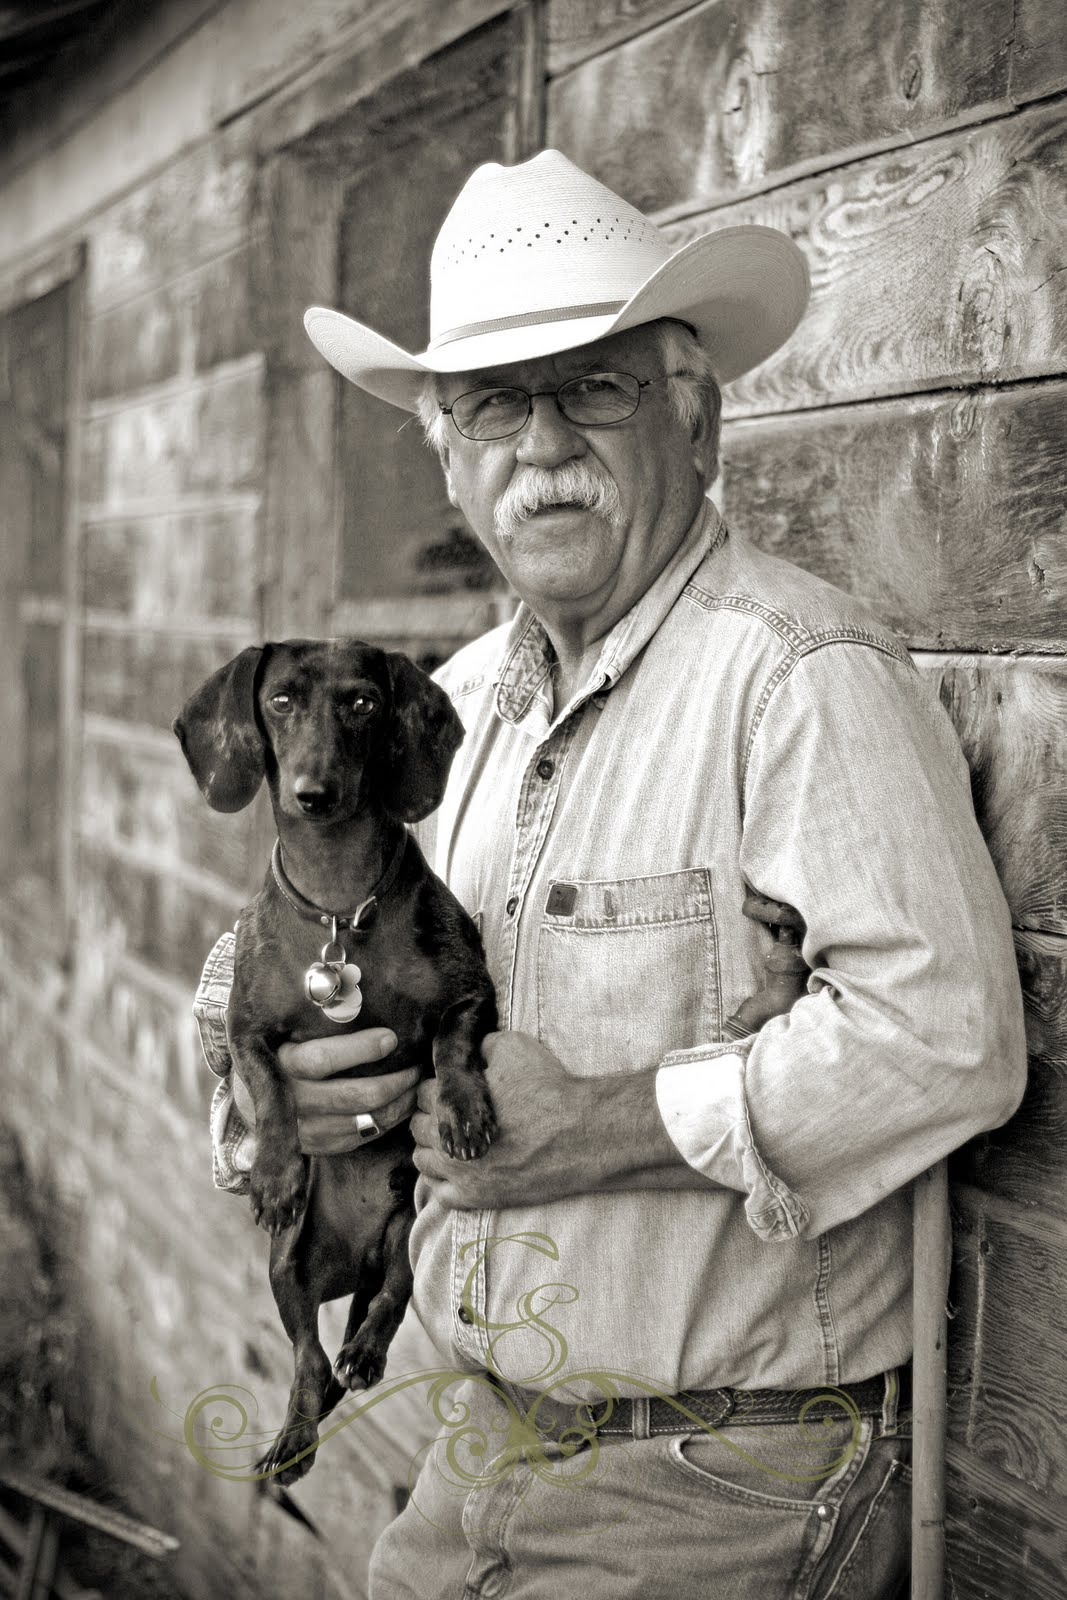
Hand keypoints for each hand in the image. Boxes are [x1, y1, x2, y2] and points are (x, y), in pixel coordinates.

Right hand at [233, 1028, 418, 1154]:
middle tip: (415, 1064)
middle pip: (352, 1096)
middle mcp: (291, 1101)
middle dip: (393, 1081)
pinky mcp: (318, 1147)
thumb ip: (315, 1016)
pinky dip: (389, 1120)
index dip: (361, 1049)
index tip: (392, 1037)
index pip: (322, 1059)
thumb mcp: (286, 1031)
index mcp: (281, 1064)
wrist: (251, 1096)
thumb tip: (355, 982)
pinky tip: (403, 1103)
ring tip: (415, 1082)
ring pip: (364, 1120)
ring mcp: (304, 1130)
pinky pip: (363, 1137)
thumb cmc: (280, 1051)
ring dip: (399, 1102)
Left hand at [410, 1031, 691, 1207]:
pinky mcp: (475, 1199)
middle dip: (433, 1116)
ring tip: (456, 1140)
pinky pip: (439, 1194)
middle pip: (417, 1126)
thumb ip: (484, 1045)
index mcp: (451, 1103)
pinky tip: (463, 1168)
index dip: (440, 1088)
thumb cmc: (549, 1089)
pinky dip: (444, 1180)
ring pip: (422, 1160)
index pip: (423, 1093)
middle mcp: (446, 1140)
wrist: (580, 1134)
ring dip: (433, 1148)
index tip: (455, 1089)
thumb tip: (475, 1047)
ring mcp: (459, 1173)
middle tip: (456, 1113)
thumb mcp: (515, 1047)